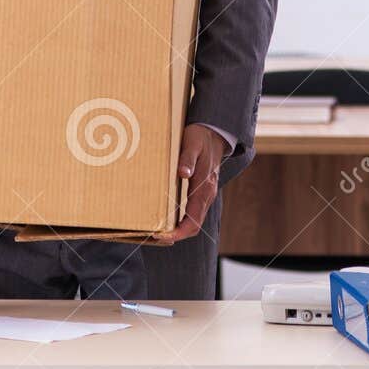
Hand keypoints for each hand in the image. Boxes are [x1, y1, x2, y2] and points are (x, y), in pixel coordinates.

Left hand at [159, 123, 229, 242]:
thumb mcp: (192, 143)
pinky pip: (193, 212)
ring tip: (157, 230)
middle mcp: (207, 195)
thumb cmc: (201, 137)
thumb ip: (187, 158)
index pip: (194, 220)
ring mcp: (205, 195)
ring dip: (177, 229)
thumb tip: (183, 173)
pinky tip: (166, 217)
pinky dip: (180, 220)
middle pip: (194, 226)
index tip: (162, 235)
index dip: (178, 232)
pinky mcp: (201, 192)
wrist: (215, 132)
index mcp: (204, 187)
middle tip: (154, 236)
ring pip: (194, 221)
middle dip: (175, 235)